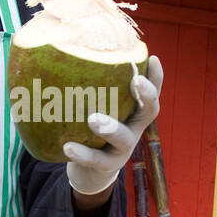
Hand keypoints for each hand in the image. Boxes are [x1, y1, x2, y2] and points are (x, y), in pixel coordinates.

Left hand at [64, 56, 162, 195]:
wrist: (88, 171)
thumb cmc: (88, 128)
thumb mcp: (93, 105)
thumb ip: (86, 84)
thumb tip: (61, 45)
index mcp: (133, 111)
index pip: (150, 91)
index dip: (155, 77)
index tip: (153, 58)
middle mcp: (133, 128)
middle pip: (149, 112)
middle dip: (147, 96)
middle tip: (136, 81)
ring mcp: (122, 150)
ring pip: (124, 139)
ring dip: (111, 128)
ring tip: (93, 119)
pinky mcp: (107, 167)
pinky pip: (96, 160)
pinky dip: (82, 154)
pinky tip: (67, 146)